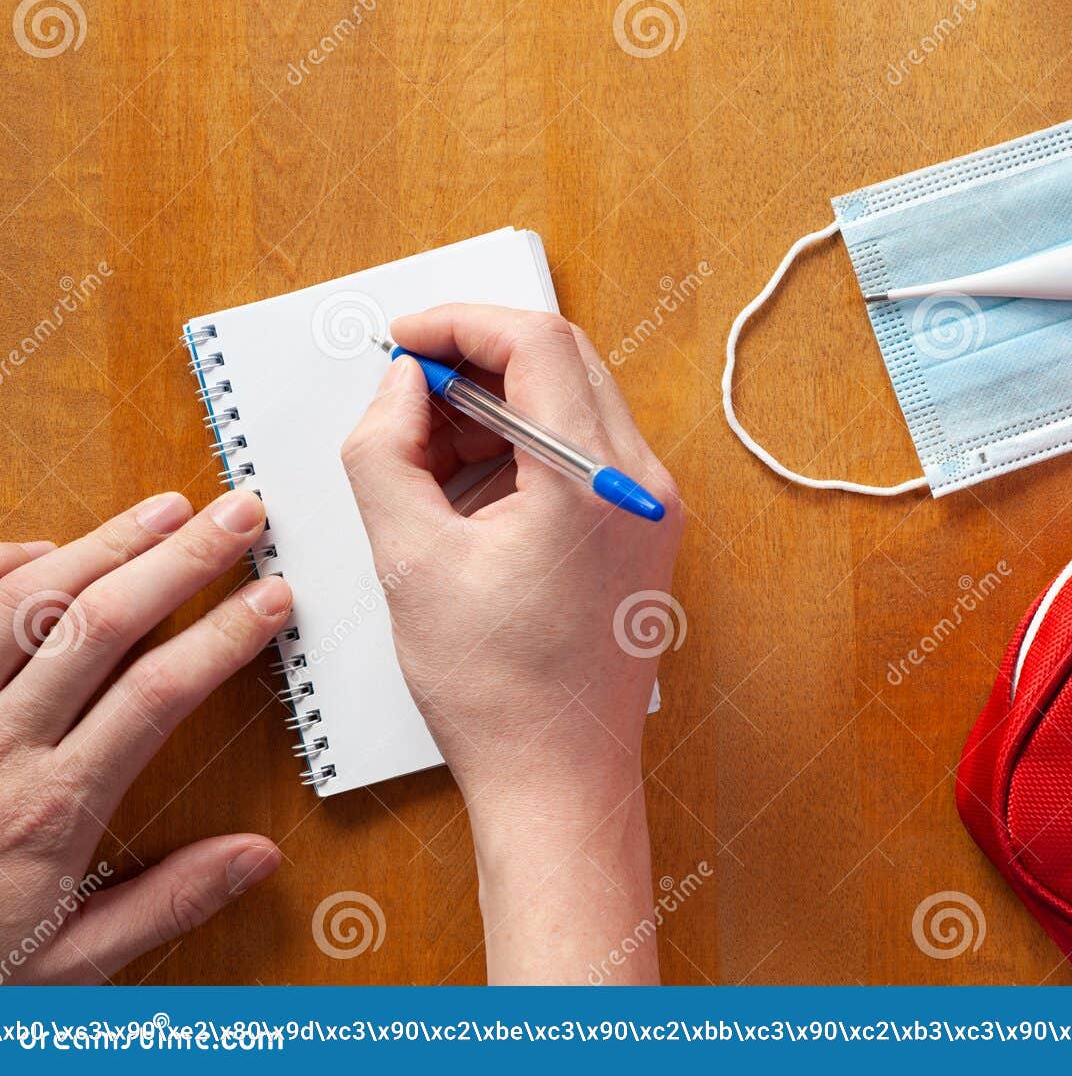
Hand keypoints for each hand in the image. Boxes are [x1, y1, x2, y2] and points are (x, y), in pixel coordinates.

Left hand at [0, 490, 288, 982]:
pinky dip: (1, 569)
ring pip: (27, 604)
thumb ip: (162, 906)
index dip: (223, 635)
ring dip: (102, 546)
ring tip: (165, 508)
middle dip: (181, 560)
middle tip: (239, 513)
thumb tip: (259, 857)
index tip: (274, 597)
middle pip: (100, 625)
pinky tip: (45, 546)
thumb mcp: (63, 965)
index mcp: (50, 810)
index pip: (157, 695)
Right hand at [340, 304, 682, 982]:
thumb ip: (387, 451)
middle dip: (475, 365)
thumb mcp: (410, 560)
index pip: (536, 343)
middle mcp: (642, 482)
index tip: (403, 340)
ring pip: (572, 406)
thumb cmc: (496, 691)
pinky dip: (524, 453)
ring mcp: (652, 507)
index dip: (459, 323)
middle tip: (406, 400)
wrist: (560, 780)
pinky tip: (469, 501)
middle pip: (562, 364)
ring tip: (427, 467)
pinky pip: (584, 455)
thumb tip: (403, 385)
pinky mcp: (644, 531)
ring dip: (496, 412)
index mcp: (595, 480)